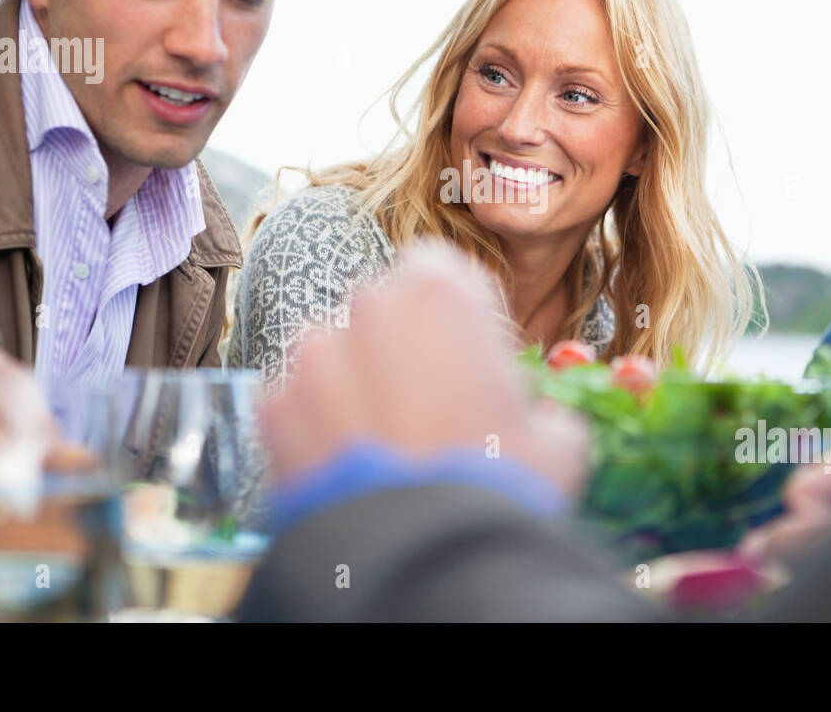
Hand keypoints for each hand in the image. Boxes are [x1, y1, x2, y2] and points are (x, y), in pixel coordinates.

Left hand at [260, 240, 590, 498]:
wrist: (424, 561)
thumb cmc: (501, 489)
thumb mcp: (557, 441)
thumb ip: (540, 410)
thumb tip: (541, 423)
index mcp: (440, 293)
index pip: (436, 268)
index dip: (451, 311)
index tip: (463, 351)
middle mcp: (367, 307)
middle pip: (380, 311)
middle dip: (396, 347)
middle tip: (423, 407)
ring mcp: (312, 356)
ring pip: (333, 355)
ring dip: (352, 384)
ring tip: (380, 444)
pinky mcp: (272, 408)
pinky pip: (296, 404)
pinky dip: (314, 428)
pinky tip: (345, 468)